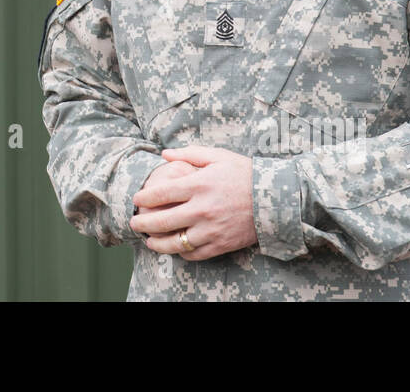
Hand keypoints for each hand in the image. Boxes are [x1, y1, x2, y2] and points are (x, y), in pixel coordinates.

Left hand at [129, 146, 255, 260]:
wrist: (275, 198)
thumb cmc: (245, 174)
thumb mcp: (218, 156)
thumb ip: (189, 154)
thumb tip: (164, 154)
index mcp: (199, 185)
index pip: (161, 193)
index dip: (144, 197)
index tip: (136, 199)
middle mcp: (202, 209)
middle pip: (162, 221)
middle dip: (142, 223)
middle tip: (134, 222)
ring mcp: (211, 229)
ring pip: (175, 243)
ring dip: (157, 244)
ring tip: (149, 241)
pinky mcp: (220, 244)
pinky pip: (194, 254)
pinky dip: (181, 253)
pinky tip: (174, 249)